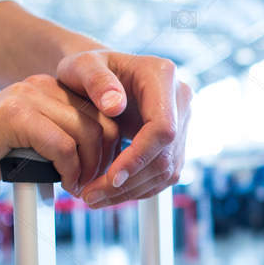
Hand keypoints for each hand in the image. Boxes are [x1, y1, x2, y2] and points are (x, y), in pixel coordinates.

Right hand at [0, 75, 115, 190]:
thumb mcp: (29, 148)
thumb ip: (59, 145)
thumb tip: (97, 165)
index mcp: (47, 90)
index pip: (101, 112)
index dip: (108, 147)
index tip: (99, 174)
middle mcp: (41, 86)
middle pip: (102, 121)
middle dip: (104, 159)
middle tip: (92, 185)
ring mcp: (28, 97)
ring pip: (87, 133)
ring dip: (89, 168)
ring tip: (77, 187)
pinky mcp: (15, 116)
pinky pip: (64, 145)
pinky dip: (70, 170)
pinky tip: (64, 184)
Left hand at [57, 50, 190, 204]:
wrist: (98, 76)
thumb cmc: (87, 69)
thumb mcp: (81, 66)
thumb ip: (95, 80)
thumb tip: (116, 106)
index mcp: (162, 76)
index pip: (163, 128)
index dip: (139, 157)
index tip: (111, 178)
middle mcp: (180, 100)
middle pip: (166, 155)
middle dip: (130, 182)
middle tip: (91, 196)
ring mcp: (182, 122)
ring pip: (167, 171)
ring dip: (131, 191)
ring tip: (95, 198)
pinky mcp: (176, 142)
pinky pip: (163, 174)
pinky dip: (137, 188)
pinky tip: (109, 193)